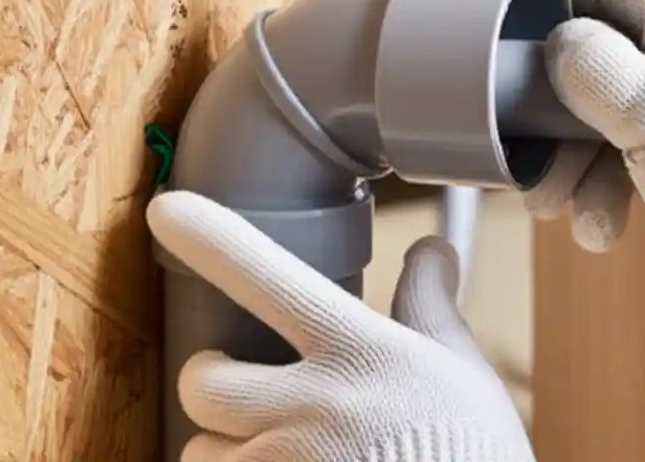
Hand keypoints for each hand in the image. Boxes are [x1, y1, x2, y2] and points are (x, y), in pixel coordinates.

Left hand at [148, 190, 533, 461]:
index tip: (167, 207)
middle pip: (203, 380)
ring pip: (201, 455)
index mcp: (357, 354)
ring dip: (229, 456)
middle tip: (244, 400)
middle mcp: (311, 408)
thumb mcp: (463, 375)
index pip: (268, 276)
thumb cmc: (477, 455)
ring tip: (283, 461)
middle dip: (213, 388)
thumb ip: (430, 309)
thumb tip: (433, 251)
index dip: (212, 237)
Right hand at [527, 0, 644, 432]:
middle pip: (601, 56)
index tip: (504, 21)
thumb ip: (588, 65)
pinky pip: (635, 156)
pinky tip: (600, 227)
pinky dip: (608, 188)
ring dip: (574, 163)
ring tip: (557, 209)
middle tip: (525, 158)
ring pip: (610, 115)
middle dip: (554, 113)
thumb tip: (558, 42)